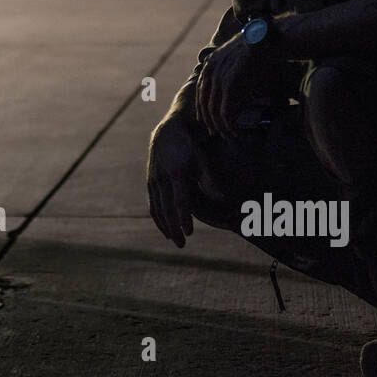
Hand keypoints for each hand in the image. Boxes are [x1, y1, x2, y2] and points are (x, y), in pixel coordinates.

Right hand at [146, 119, 200, 247]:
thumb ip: (211, 179)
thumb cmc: (191, 147)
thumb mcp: (202, 160)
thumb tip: (226, 198)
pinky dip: (158, 218)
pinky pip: (152, 204)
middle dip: (174, 228)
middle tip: (182, 244)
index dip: (184, 218)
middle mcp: (163, 178)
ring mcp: (154, 180)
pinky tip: (165, 229)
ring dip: (165, 226)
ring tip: (174, 240)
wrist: (168, 131)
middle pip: (167, 209)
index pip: (180, 201)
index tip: (189, 232)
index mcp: (177, 173)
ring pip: (157, 209)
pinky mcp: (150, 182)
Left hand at [194, 34, 277, 137]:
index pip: (200, 92)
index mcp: (208, 65)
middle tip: (214, 132)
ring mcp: (217, 79)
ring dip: (219, 126)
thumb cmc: (254, 51)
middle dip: (208, 120)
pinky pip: (224, 112)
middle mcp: (209, 72)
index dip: (202, 108)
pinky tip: (235, 131)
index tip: (206, 120)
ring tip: (227, 135)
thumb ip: (228, 73)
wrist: (263, 42)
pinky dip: (228, 125)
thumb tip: (231, 91)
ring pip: (212, 110)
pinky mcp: (228, 87)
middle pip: (203, 103)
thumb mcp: (235, 60)